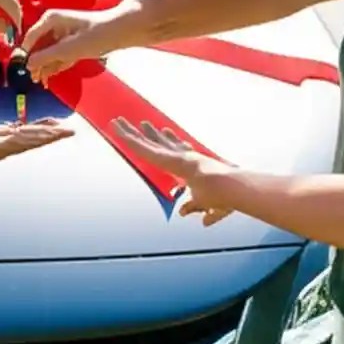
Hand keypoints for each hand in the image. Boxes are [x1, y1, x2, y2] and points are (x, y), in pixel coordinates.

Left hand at [0, 0, 22, 35]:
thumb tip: (9, 31)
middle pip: (12, 2)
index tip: (17, 36)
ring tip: (9, 33)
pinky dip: (2, 13)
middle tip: (15, 38)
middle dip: (15, 19)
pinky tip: (0, 25)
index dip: (17, 21)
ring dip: (9, 17)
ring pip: (6, 2)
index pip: (12, 4)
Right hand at [20, 8, 115, 82]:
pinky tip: (51, 77)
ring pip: (47, 53)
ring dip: (45, 67)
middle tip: (34, 79)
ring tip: (43, 82)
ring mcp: (61, 34)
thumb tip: (28, 64)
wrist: (118, 32)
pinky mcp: (69, 43)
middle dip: (36, 63)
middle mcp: (53, 25)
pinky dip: (55, 65)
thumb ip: (46, 57)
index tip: (20, 68)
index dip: (24, 53)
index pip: (30, 37)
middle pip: (38, 46)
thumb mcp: (68, 49)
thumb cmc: (95, 34)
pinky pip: (57, 55)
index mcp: (50, 19)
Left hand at [112, 118, 237, 225]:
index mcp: (190, 164)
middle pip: (158, 142)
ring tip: (117, 121)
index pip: (176, 150)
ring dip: (130, 132)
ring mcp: (171, 154)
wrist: (227, 188)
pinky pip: (139, 148)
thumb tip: (203, 222)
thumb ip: (201, 210)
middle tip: (140, 123)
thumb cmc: (224, 195)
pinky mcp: (163, 157)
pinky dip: (128, 140)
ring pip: (145, 142)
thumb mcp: (208, 205)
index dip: (170, 141)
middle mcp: (180, 155)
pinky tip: (116, 132)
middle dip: (148, 133)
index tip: (165, 131)